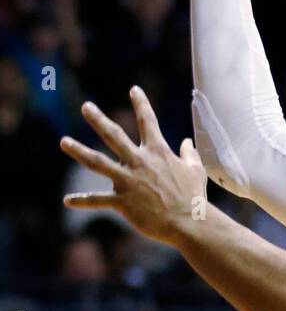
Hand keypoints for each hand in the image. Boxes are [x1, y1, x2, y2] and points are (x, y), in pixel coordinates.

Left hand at [59, 87, 208, 246]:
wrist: (189, 221)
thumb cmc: (194, 196)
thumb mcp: (196, 170)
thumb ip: (189, 154)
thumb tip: (187, 142)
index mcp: (158, 152)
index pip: (148, 121)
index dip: (141, 103)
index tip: (133, 89)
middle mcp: (140, 162)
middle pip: (114, 136)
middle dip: (98, 120)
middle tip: (86, 106)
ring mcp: (128, 181)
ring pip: (98, 162)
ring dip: (79, 151)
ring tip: (63, 141)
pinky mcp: (122, 202)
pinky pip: (98, 200)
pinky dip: (82, 200)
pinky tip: (67, 200)